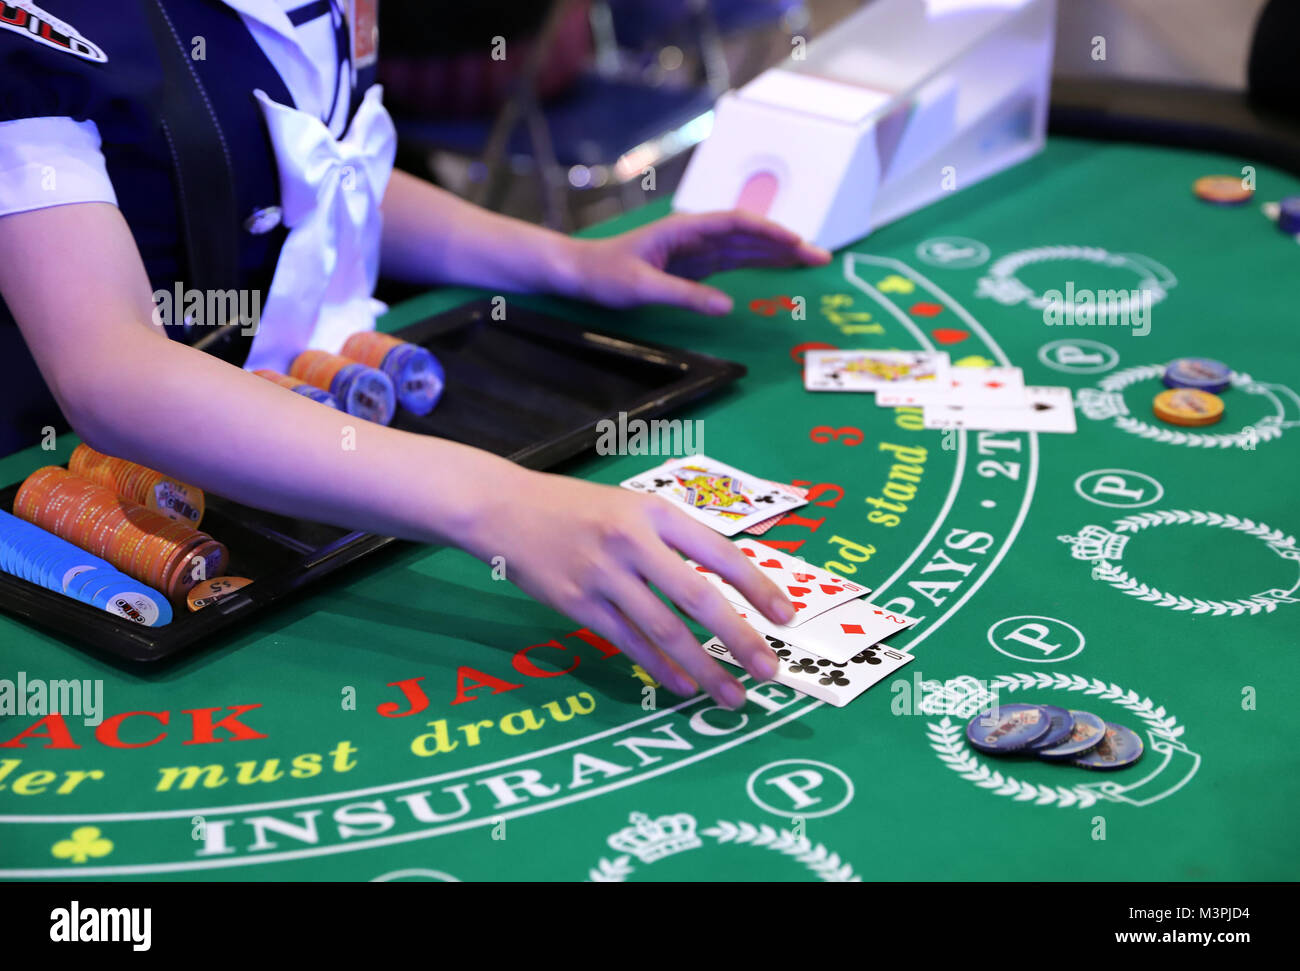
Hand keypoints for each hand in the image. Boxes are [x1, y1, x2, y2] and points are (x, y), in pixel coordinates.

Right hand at [461, 467, 796, 708]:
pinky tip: (683, 687)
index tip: (785, 617)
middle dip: (740, 638)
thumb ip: (673, 540)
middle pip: (698, 598)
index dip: (757, 587)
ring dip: (704, 667)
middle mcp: (632, 542)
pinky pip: (627, 643)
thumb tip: (725, 587)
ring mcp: (603, 575)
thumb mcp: (631, 507)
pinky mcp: (577, 604)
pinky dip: (659, 668)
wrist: (504, 510)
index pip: (719, 553)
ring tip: (733, 695)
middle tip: (771, 670)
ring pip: (664, 630)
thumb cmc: (576, 509)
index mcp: (655, 513)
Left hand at [562, 210, 829, 314]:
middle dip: (785, 244)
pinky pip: (733, 263)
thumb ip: (685, 296)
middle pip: (748, 235)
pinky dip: (758, 265)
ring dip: (777, 254)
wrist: (578, 273)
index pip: (736, 225)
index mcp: (683, 230)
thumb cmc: (604, 274)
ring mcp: (695, 251)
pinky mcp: (693, 267)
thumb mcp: (642, 288)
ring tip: (811, 261)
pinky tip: (778, 268)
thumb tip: (727, 307)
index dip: (769, 232)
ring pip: (745, 248)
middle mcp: (694, 235)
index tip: (797, 242)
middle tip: (821, 257)